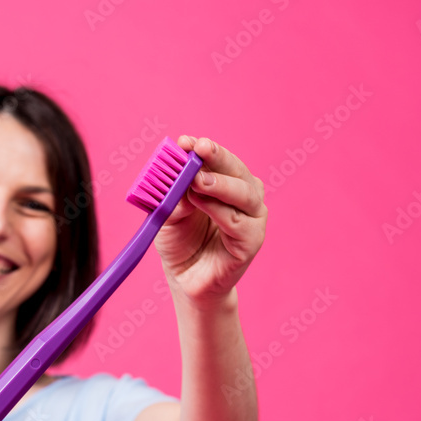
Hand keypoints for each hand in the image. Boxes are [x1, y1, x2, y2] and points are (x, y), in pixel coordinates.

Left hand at [153, 135, 266, 304]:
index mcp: (225, 183)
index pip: (217, 159)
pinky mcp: (252, 241)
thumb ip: (174, 197)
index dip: (203, 148)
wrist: (186, 279)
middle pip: (236, 170)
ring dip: (220, 184)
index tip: (185, 141)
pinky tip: (202, 204)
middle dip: (217, 158)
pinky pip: (240, 223)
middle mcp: (244, 196)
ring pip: (244, 193)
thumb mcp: (168, 215)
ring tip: (197, 180)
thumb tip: (178, 178)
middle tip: (199, 149)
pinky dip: (220, 211)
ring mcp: (252, 218)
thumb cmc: (180, 243)